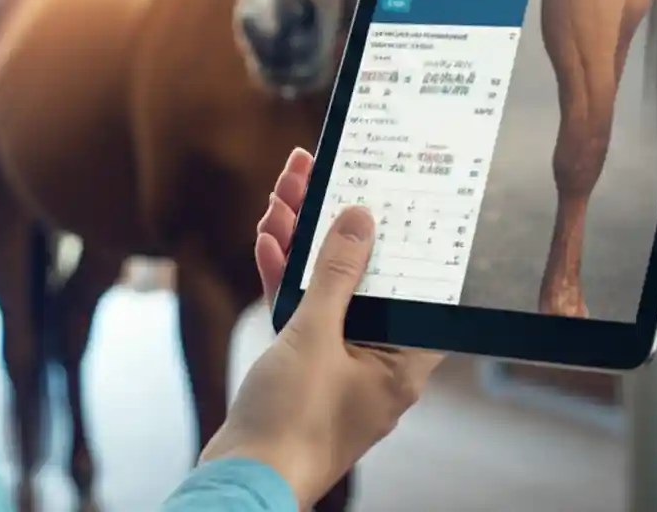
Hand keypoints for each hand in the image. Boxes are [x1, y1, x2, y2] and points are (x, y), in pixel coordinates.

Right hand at [199, 148, 444, 508]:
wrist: (241, 482)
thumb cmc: (290, 425)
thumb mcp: (316, 337)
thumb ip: (337, 275)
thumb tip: (360, 221)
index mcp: (402, 362)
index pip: (414, 285)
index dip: (398, 234)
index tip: (385, 192)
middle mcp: (376, 362)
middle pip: (363, 278)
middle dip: (333, 226)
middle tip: (314, 175)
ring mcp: (338, 365)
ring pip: (326, 291)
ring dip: (301, 243)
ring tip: (283, 193)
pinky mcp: (303, 370)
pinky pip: (301, 314)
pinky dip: (283, 280)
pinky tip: (267, 241)